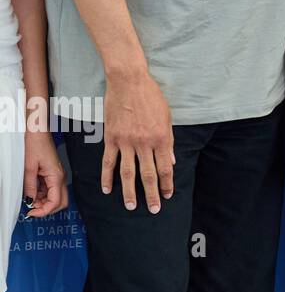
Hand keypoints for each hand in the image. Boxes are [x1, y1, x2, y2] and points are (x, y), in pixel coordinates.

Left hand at [23, 129, 67, 217]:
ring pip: (56, 196)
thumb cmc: (36, 145)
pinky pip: (51, 189)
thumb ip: (30, 187)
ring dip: (44, 202)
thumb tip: (30, 201)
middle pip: (61, 201)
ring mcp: (58, 175)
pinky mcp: (54, 173)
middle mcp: (60, 177)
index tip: (32, 213)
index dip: (44, 211)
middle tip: (32, 210)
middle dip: (47, 209)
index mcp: (57, 176)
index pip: (56, 201)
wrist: (39, 132)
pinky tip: (32, 192)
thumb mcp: (29, 168)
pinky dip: (42, 194)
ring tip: (30, 199)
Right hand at [102, 69, 174, 212]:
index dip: (167, 183)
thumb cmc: (152, 97)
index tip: (168, 195)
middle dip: (152, 194)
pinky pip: (108, 162)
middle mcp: (144, 143)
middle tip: (154, 209)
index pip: (165, 167)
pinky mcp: (111, 138)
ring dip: (130, 191)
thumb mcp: (167, 118)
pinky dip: (107, 177)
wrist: (129, 82)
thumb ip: (169, 141)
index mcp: (161, 138)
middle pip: (148, 174)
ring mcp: (126, 142)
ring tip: (131, 206)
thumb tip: (171, 162)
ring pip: (127, 173)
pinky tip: (107, 189)